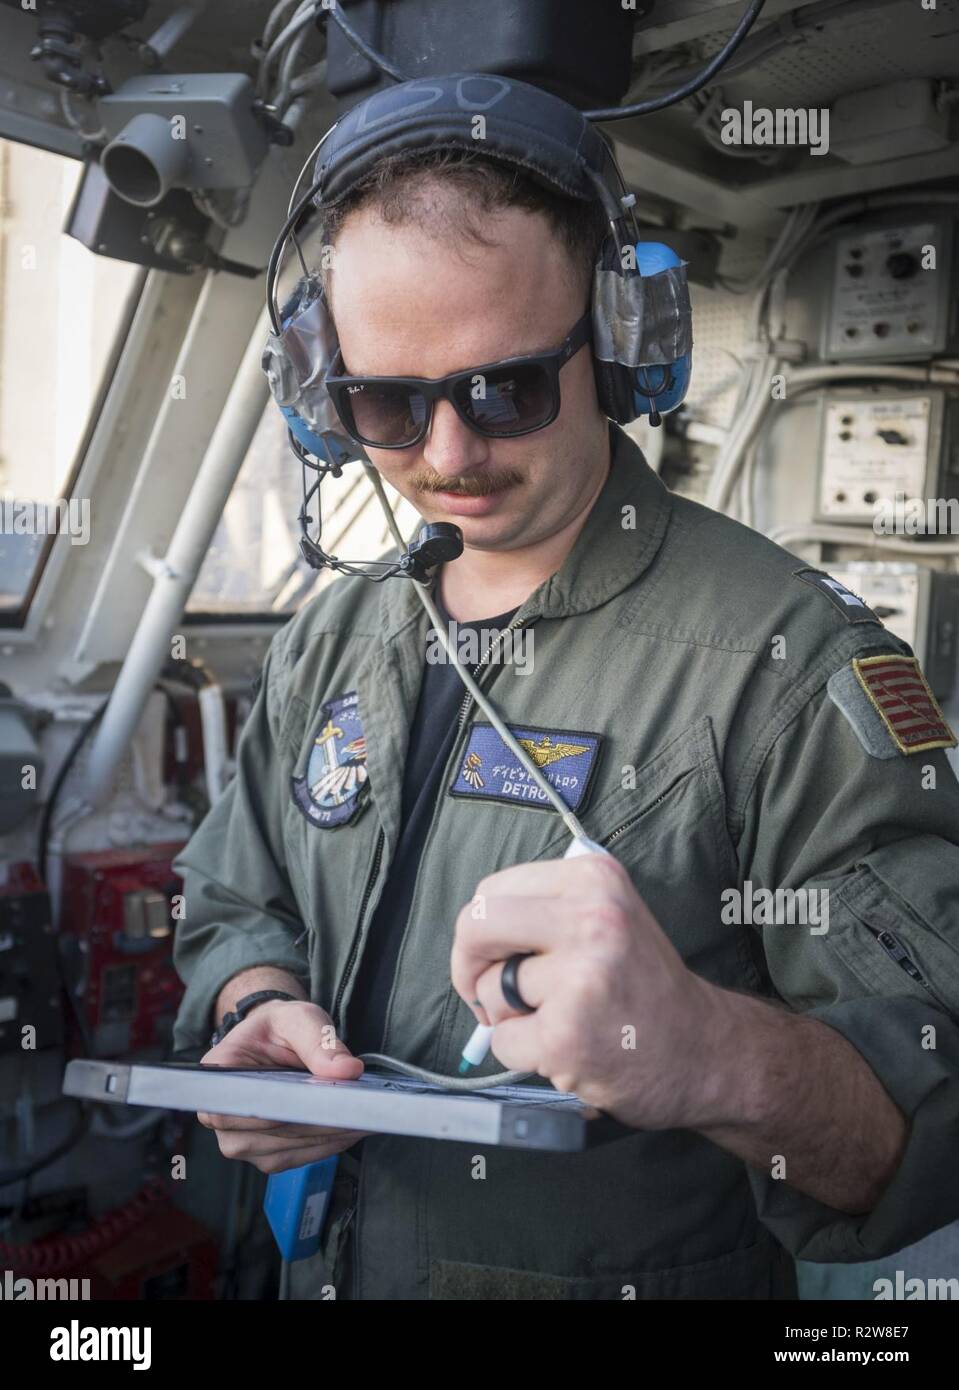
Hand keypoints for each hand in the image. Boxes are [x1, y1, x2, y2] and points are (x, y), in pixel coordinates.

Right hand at [197, 1001, 370, 1173]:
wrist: (274, 1042)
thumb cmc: (279, 1028)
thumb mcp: (299, 1019)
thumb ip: (319, 1042)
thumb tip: (347, 1070)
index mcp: (219, 1074)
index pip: (245, 1104)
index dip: (283, 1109)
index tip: (322, 1105)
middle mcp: (222, 1116)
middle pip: (273, 1131)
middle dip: (320, 1120)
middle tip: (361, 1108)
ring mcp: (242, 1141)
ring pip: (291, 1148)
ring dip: (330, 1135)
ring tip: (365, 1115)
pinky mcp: (267, 1155)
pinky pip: (301, 1156)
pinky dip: (330, 1143)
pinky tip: (352, 1126)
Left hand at [451, 853, 726, 1130]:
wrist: (706, 1050)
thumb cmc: (644, 986)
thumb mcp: (609, 915)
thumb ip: (546, 909)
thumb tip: (472, 932)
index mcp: (593, 879)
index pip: (492, 890)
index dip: (480, 931)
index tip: (494, 956)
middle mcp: (591, 918)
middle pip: (475, 925)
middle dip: (467, 965)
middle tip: (486, 991)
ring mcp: (580, 977)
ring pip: (488, 990)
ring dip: (507, 1017)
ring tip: (558, 1019)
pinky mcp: (568, 1034)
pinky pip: (503, 1042)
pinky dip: (523, 1054)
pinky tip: (568, 1048)